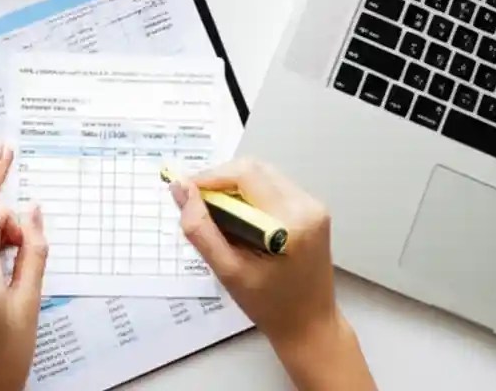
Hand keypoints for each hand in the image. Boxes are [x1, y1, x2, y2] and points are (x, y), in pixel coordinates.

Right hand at [172, 159, 374, 389]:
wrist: (309, 326)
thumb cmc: (271, 306)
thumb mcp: (229, 271)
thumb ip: (201, 229)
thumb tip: (181, 190)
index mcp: (291, 221)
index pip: (245, 174)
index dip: (210, 176)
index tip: (185, 190)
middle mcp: (307, 206)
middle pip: (255, 169)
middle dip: (220, 180)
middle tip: (196, 203)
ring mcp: (313, 206)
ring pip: (263, 176)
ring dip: (234, 188)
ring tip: (215, 215)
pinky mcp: (312, 211)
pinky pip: (274, 188)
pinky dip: (250, 197)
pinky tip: (238, 221)